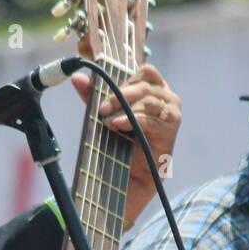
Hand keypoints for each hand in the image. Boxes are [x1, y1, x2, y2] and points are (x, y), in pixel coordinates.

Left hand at [71, 63, 180, 229]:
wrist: (128, 177)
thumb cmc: (119, 143)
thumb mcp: (105, 114)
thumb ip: (93, 96)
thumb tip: (77, 77)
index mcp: (155, 90)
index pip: (147, 71)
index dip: (127, 78)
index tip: (108, 92)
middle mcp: (167, 100)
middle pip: (146, 85)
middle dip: (120, 95)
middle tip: (102, 108)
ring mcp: (171, 116)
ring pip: (149, 101)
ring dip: (125, 108)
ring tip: (108, 121)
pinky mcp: (169, 133)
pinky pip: (152, 120)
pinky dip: (132, 120)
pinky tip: (117, 125)